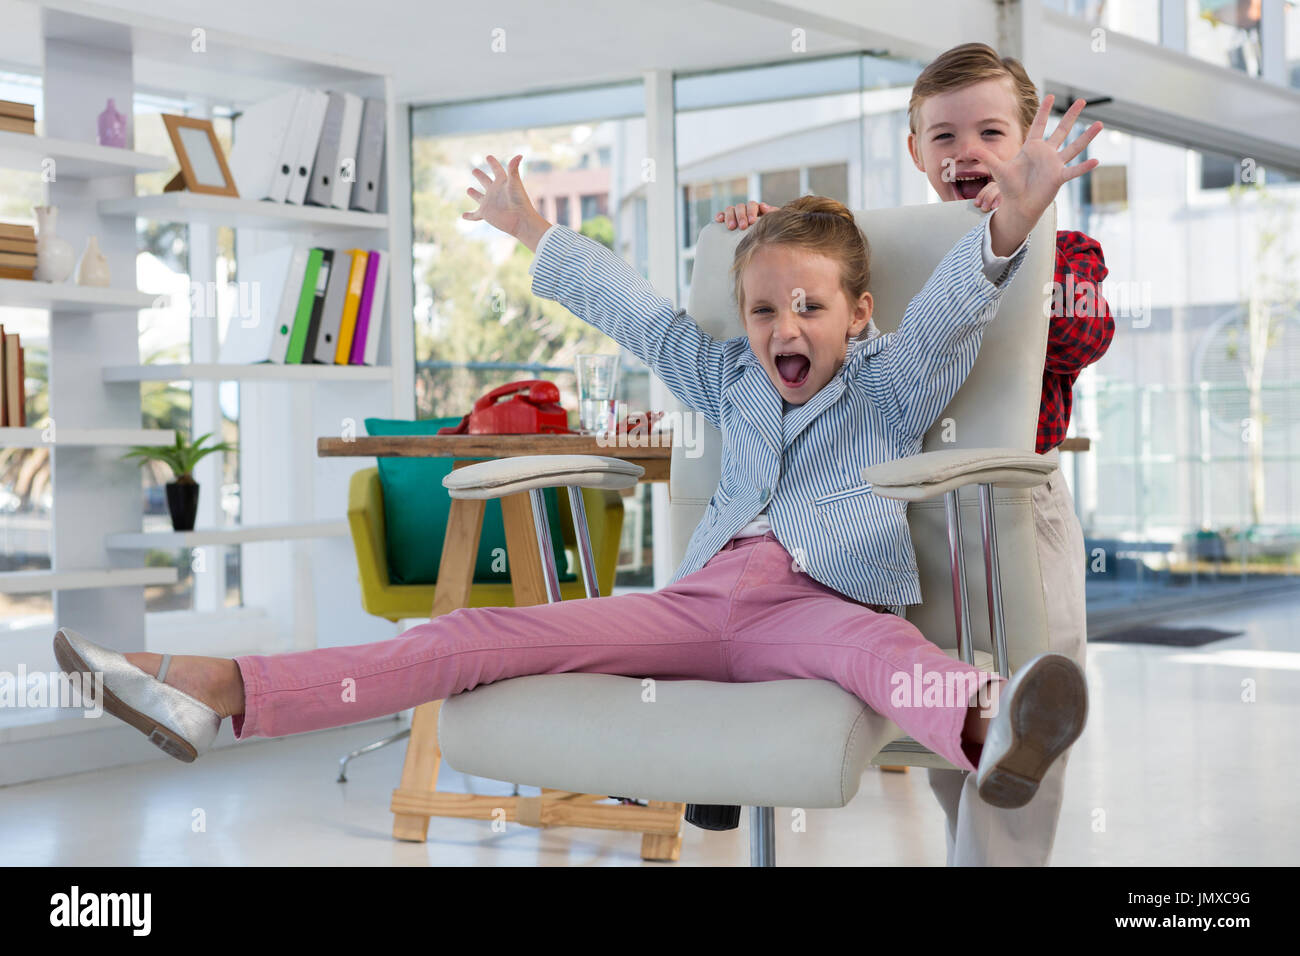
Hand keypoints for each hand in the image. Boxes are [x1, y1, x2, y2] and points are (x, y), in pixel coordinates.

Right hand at [462, 153, 550, 250]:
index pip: (497, 170)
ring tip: (469, 190)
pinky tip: (463, 216)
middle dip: (480, 176)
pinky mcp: (485, 213)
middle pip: (486, 181)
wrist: (520, 220)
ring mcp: (489, 203)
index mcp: (502, 182)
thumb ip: (513, 169)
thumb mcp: (515, 183)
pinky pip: (475, 215)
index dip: (493, 163)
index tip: (488, 157)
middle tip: (474, 170)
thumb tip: (519, 155)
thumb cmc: (519, 201)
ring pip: (479, 197)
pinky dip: (469, 216)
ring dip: (474, 194)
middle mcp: (495, 192)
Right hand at [714, 200, 777, 229]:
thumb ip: (773, 213)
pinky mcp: (726, 220)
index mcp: (756, 209)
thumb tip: (764, 207)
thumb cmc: (768, 233)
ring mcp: (735, 214)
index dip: (751, 212)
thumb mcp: (772, 223)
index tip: (752, 221)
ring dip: (730, 217)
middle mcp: (744, 210)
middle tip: (743, 227)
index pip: (752, 205)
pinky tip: (719, 220)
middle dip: (741, 216)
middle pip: (741, 207)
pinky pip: (721, 215)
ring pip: (730, 209)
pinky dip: (720, 216)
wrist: (761, 244)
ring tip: (731, 227)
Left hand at [966, 95, 1101, 255]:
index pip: (1039, 125)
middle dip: (1071, 115)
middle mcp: (1046, 153)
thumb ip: (985, 156)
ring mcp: (1054, 165)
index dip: (1044, 111)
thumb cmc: (1009, 186)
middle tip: (1082, 100)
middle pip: (1061, 130)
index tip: (1050, 95)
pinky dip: (1083, 167)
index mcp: (1032, 148)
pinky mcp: (1059, 178)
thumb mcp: (997, 169)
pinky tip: (1096, 160)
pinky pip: (1073, 171)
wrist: (1018, 205)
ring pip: (1073, 147)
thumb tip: (967, 149)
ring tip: (1100, 124)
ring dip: (1086, 136)